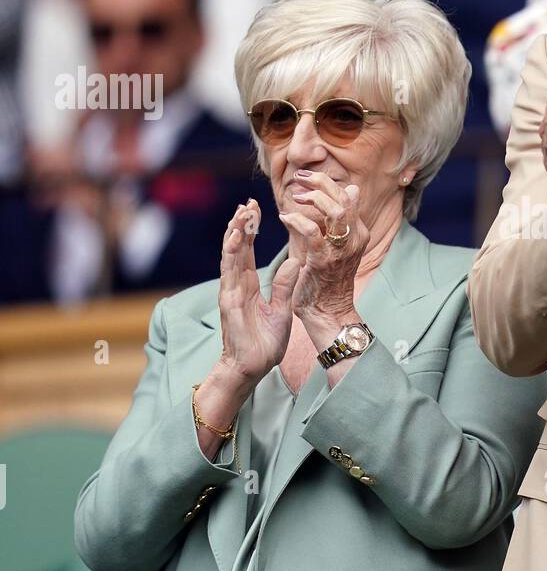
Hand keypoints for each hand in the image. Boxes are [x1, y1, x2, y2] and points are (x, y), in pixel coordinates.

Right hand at [217, 198, 302, 383]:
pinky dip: (231, 254)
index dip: (250, 229)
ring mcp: (231, 292)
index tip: (255, 208)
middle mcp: (237, 284)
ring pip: (231, 255)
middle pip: (238, 247)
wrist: (252, 368)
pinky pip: (230, 273)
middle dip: (242, 224)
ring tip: (241, 212)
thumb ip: (284, 285)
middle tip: (248, 202)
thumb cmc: (265, 342)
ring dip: (235, 232)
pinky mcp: (229, 302)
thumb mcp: (282, 308)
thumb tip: (293, 262)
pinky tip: (236, 237)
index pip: (248, 250)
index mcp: (248, 284)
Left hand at [277, 170, 366, 334]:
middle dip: (321, 182)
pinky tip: (285, 218)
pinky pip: (312, 232)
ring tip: (296, 196)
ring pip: (336, 211)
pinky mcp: (324, 261)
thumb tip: (349, 190)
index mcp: (358, 233)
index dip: (328, 183)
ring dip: (314, 198)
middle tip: (301, 178)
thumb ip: (338, 220)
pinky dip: (297, 220)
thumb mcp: (335, 245)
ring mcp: (342, 250)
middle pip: (345, 198)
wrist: (327, 313)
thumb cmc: (326, 280)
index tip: (308, 179)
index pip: (349, 196)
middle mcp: (355, 239)